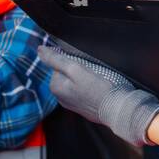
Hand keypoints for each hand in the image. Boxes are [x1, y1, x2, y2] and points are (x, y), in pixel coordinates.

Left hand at [38, 43, 158, 145]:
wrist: (118, 109)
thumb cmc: (99, 88)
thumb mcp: (75, 69)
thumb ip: (57, 59)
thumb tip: (40, 49)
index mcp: (55, 88)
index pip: (58, 64)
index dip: (70, 59)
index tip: (83, 61)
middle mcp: (60, 98)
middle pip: (66, 74)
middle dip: (76, 69)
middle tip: (92, 70)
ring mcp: (72, 104)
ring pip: (74, 82)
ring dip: (83, 77)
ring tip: (97, 78)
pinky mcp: (84, 107)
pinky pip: (82, 91)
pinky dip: (89, 86)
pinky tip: (98, 86)